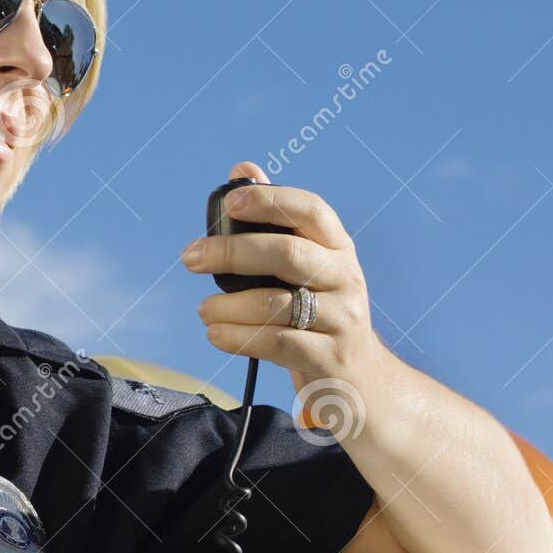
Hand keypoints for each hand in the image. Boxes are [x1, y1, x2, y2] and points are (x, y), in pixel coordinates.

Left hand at [181, 161, 383, 393]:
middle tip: (190, 258)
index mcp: (337, 247)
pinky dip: (238, 337)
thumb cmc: (319, 315)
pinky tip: (216, 334)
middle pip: (288, 253)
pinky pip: (277, 343)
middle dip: (231, 252)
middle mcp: (346, 277)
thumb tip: (242, 169)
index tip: (230, 202)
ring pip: (276, 303)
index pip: (311, 210)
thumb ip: (273, 224)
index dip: (271, 200)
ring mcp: (343, 319)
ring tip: (204, 311)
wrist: (363, 383)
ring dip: (227, 305)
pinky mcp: (330, 358)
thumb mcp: (305, 269)